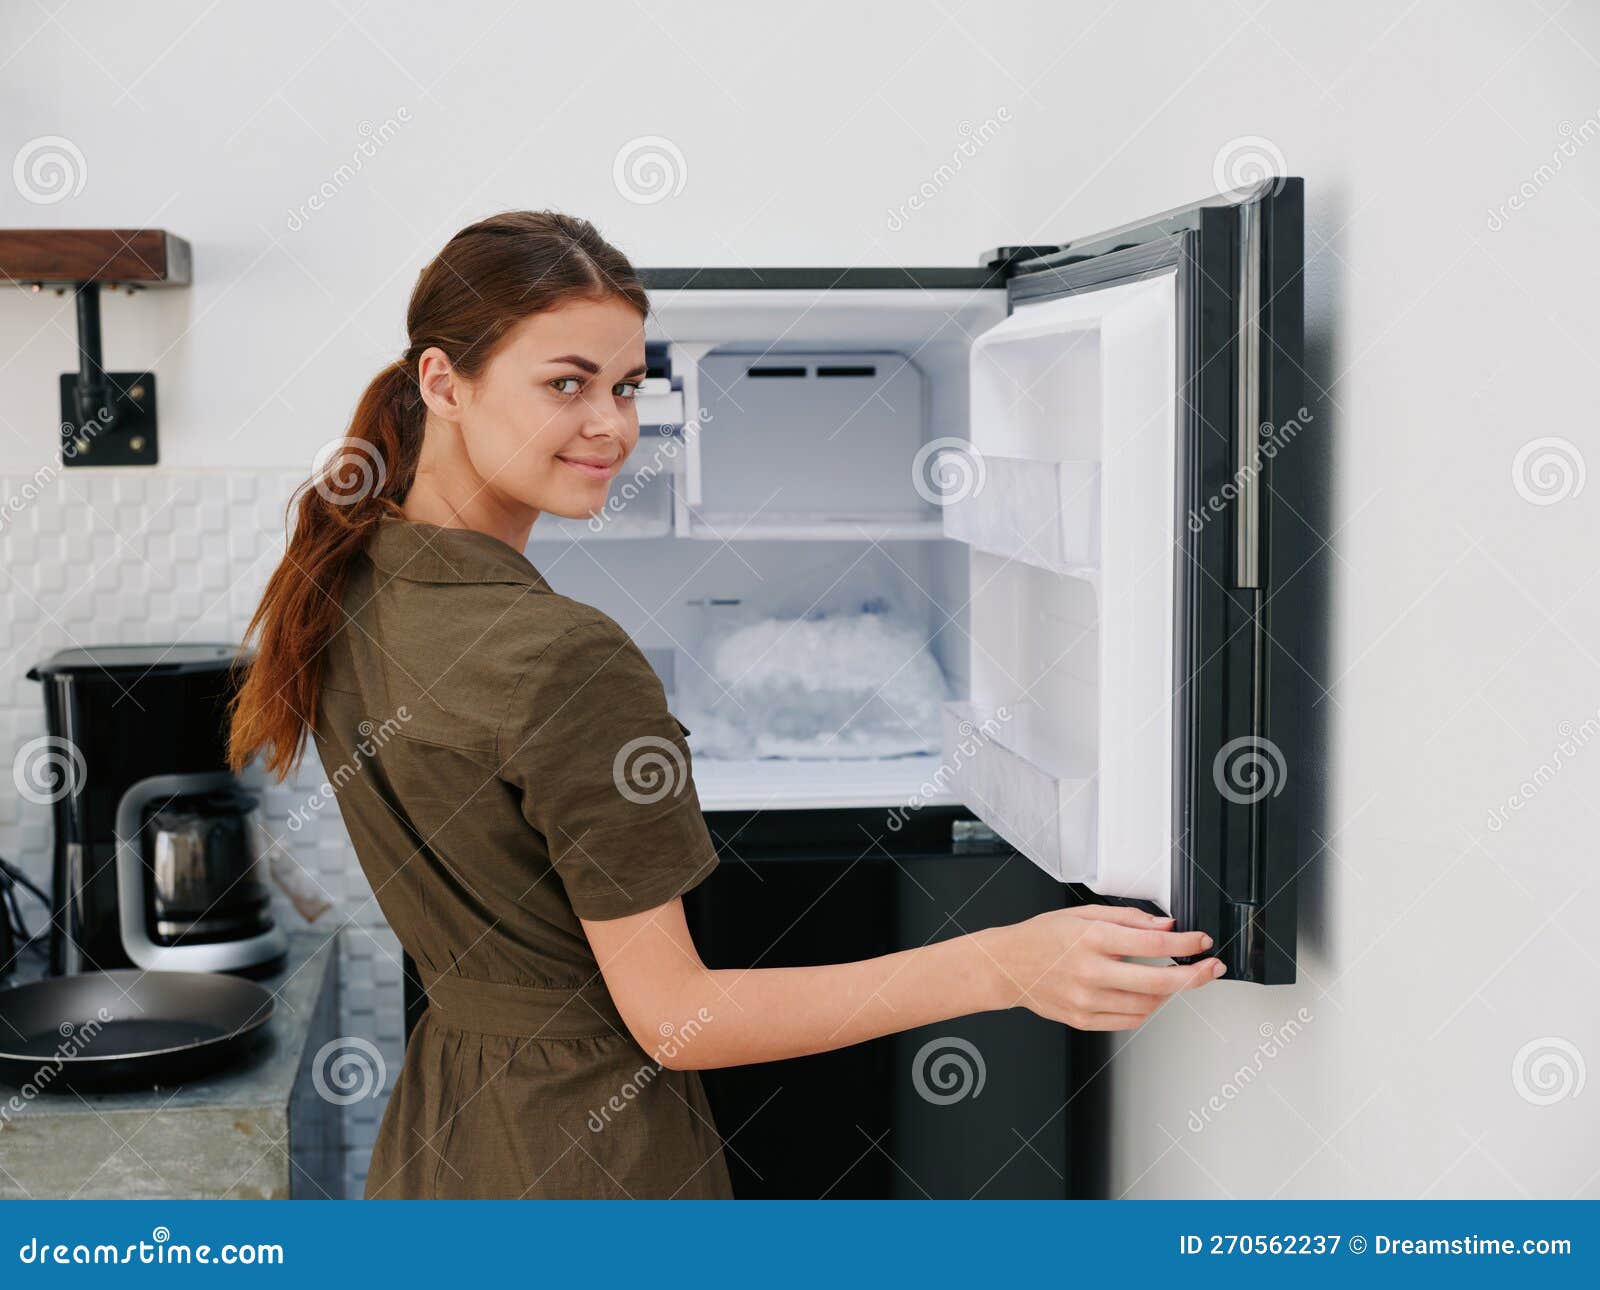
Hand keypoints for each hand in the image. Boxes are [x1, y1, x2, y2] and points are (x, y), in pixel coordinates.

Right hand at [986, 904, 1225, 1029]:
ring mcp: (1087, 1000)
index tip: (1201, 942)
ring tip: (1175, 979)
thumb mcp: (1082, 914)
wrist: (1006, 967)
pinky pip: (1129, 1020)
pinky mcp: (1084, 1020)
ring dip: (1170, 992)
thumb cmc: (1041, 937)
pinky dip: (1147, 1008)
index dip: (1186, 944)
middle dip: (1193, 976)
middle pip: (1158, 981)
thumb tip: (1165, 926)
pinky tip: (1149, 994)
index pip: (1153, 943)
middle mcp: (1090, 971)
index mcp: (1092, 938)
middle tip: (1211, 968)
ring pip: (1148, 1005)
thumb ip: (1127, 919)